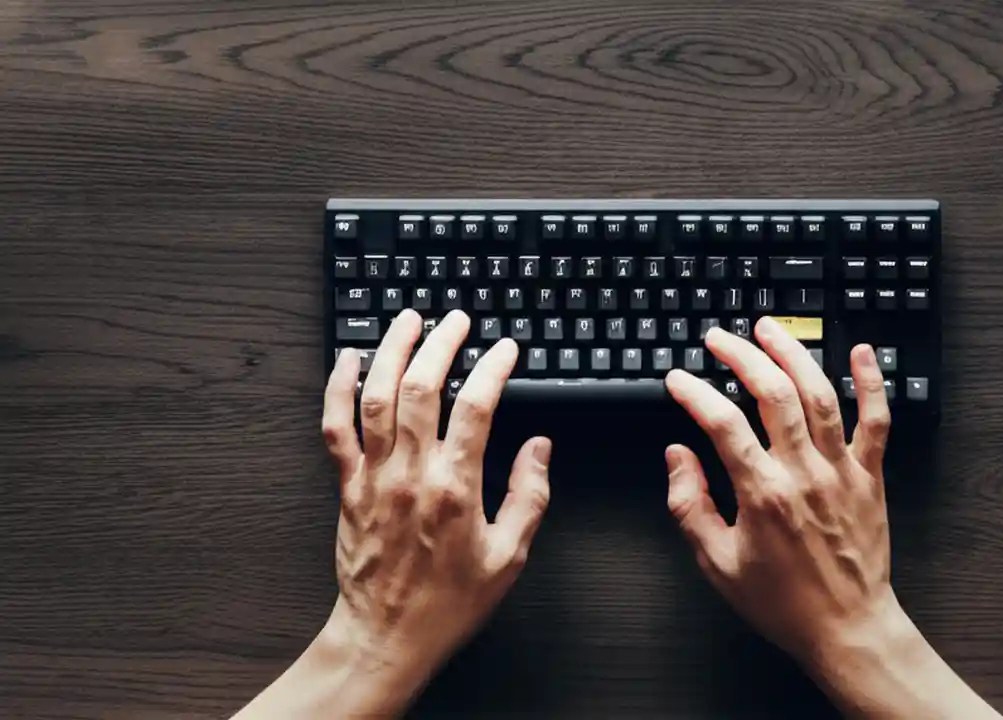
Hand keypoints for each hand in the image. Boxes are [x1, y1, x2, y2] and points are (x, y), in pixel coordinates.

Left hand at [320, 309, 549, 711]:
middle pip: (423, 387)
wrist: (387, 636)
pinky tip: (349, 360)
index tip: (505, 350)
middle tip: (456, 319)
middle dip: (442, 342)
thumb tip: (539, 449)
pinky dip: (337, 388)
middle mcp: (411, 473)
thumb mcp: (509, 556)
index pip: (477, 407)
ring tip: (409, 320)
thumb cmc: (448, 602)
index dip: (493, 368)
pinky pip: (334, 426)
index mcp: (456, 488)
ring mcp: (373, 476)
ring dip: (393, 350)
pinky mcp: (347, 485)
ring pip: (378, 395)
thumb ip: (528, 497)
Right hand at [663, 318, 894, 663]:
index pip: (722, 424)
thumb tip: (677, 457)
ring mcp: (840, 470)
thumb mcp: (716, 564)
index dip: (695, 393)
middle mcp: (803, 473)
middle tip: (720, 338)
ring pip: (819, 395)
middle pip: (772, 394)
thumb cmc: (783, 603)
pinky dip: (872, 383)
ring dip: (794, 354)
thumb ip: (690, 506)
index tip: (678, 380)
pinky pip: (876, 421)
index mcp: (762, 494)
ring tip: (770, 329)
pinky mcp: (869, 476)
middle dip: (742, 356)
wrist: (847, 629)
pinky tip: (862, 352)